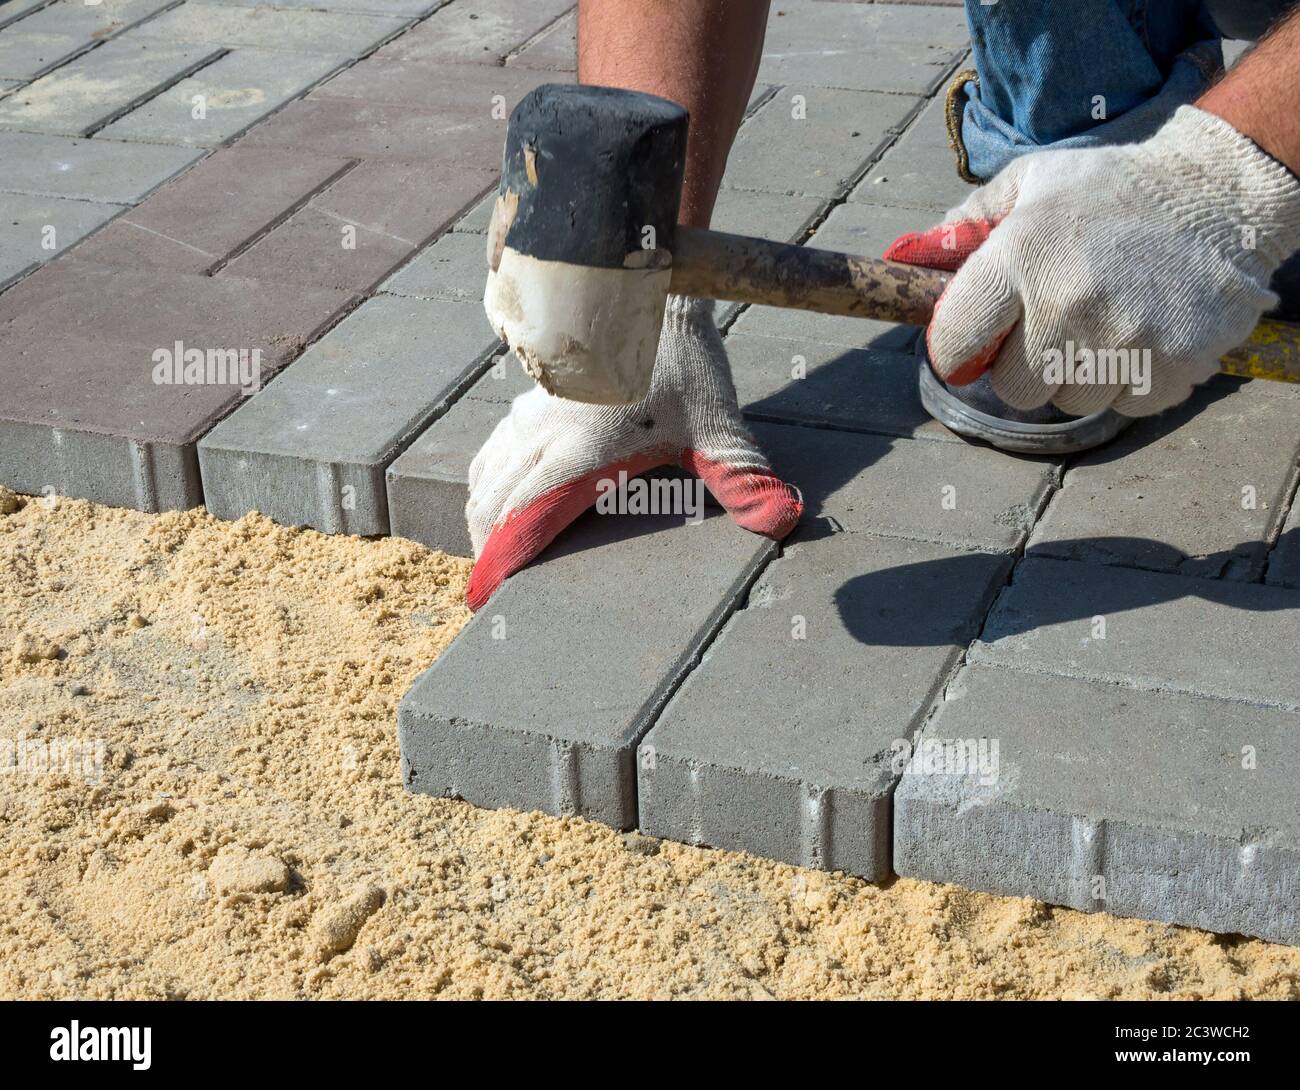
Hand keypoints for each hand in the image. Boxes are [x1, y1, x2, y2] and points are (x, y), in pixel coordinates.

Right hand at [464, 297, 801, 608]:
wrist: (660, 298)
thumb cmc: (689, 366)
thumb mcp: (721, 429)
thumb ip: (745, 479)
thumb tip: (783, 518)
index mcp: (582, 449)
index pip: (524, 512)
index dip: (502, 554)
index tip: (488, 590)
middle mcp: (546, 431)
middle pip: (492, 496)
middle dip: (485, 541)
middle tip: (489, 579)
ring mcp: (534, 410)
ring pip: (486, 469)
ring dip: (482, 508)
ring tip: (487, 542)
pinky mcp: (534, 396)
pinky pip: (495, 443)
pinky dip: (489, 475)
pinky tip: (498, 489)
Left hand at [885, 105, 1299, 416]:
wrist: (1220, 190)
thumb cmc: (1110, 188)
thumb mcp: (1030, 184)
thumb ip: (966, 226)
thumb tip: (905, 260)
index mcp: (1022, 256)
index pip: (954, 341)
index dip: (954, 351)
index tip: (967, 345)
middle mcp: (1069, 303)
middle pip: (1012, 390)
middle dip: (1022, 367)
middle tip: (1049, 328)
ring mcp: (1123, 340)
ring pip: (1068, 403)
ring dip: (1076, 377)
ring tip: (1102, 323)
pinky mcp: (1171, 366)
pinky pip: (1123, 406)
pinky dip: (1127, 382)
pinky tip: (1141, 333)